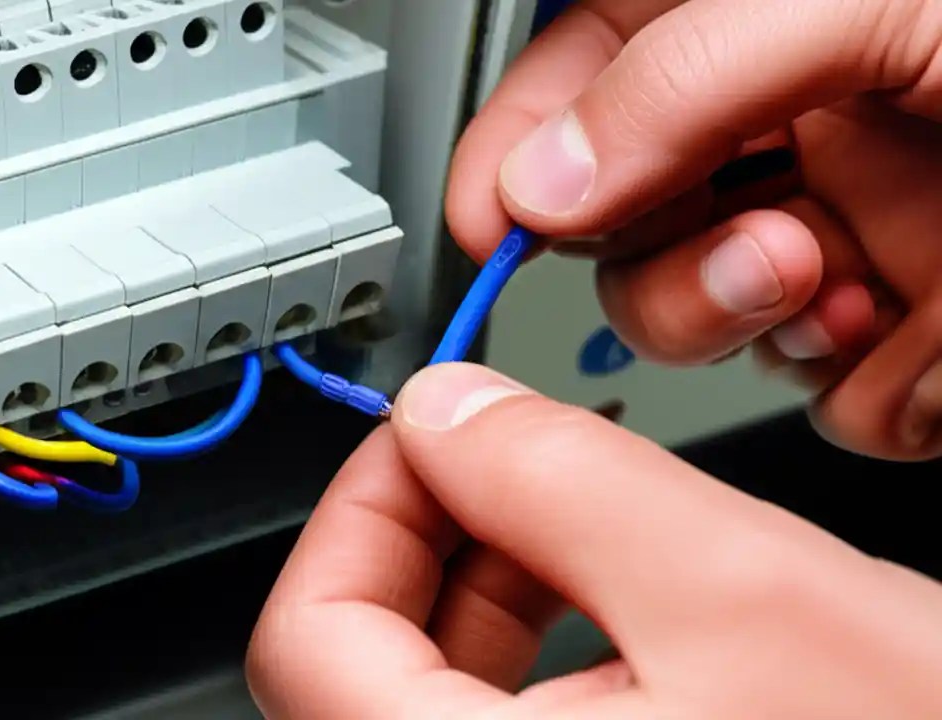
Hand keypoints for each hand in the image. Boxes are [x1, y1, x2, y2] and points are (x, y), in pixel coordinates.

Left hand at [247, 363, 941, 718]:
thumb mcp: (733, 585)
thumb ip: (556, 476)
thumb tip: (442, 411)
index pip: (306, 638)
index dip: (361, 506)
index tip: (429, 433)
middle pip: (357, 666)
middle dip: (433, 539)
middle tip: (508, 461)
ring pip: (431, 697)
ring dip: (490, 591)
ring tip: (583, 526)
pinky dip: (541, 654)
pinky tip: (616, 607)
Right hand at [446, 0, 941, 459]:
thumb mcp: (880, 5)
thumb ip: (687, 78)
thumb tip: (545, 181)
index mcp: (767, 29)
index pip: (586, 71)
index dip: (518, 140)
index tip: (488, 222)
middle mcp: (797, 139)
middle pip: (615, 218)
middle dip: (644, 250)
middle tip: (723, 234)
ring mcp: (843, 244)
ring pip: (689, 320)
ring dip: (723, 317)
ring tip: (810, 276)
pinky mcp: (907, 343)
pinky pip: (819, 400)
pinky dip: (849, 386)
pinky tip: (891, 323)